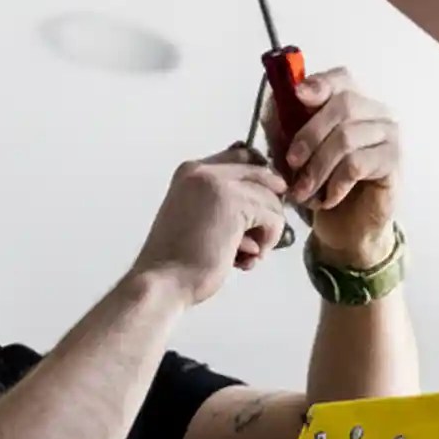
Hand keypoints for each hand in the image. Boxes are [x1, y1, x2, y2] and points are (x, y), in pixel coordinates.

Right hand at [130, 145, 288, 304]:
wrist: (163, 280)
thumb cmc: (178, 260)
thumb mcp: (195, 216)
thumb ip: (220, 201)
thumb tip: (267, 198)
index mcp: (191, 171)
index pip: (242, 158)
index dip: (261, 181)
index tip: (264, 207)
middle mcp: (205, 172)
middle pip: (262, 175)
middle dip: (269, 207)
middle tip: (263, 236)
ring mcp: (220, 185)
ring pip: (271, 199)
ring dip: (267, 231)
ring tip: (248, 254)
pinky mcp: (236, 205)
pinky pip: (274, 218)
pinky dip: (268, 242)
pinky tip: (247, 259)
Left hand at [263, 67, 400, 267]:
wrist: (345, 225)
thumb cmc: (319, 181)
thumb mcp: (290, 148)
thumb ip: (282, 122)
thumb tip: (276, 98)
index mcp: (351, 100)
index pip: (340, 78)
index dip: (319, 83)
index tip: (297, 95)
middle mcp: (376, 111)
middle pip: (343, 104)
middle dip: (309, 135)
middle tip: (290, 162)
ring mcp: (389, 134)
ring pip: (347, 137)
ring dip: (317, 167)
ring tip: (302, 190)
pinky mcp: (393, 162)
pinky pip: (357, 165)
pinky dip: (334, 184)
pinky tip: (327, 198)